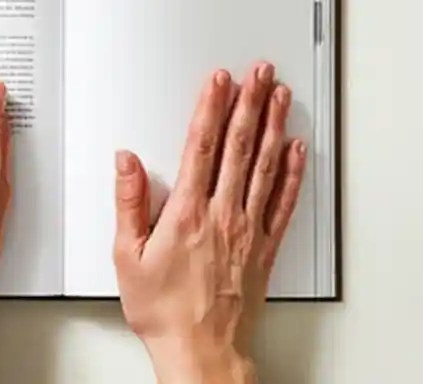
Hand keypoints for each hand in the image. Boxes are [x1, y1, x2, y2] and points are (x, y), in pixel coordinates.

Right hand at [114, 64, 307, 383]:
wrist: (200, 350)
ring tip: (278, 96)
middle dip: (248, 103)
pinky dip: (291, 172)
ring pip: (264, 166)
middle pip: (238, 147)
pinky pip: (282, 201)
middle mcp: (222, 215)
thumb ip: (129, 202)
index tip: (217, 81)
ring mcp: (249, 230)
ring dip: (273, 126)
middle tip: (258, 73)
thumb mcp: (127, 255)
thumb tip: (127, 162)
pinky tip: (296, 150)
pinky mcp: (265, 248)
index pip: (200, 147)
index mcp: (186, 213)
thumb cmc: (163, 310)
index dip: (209, 108)